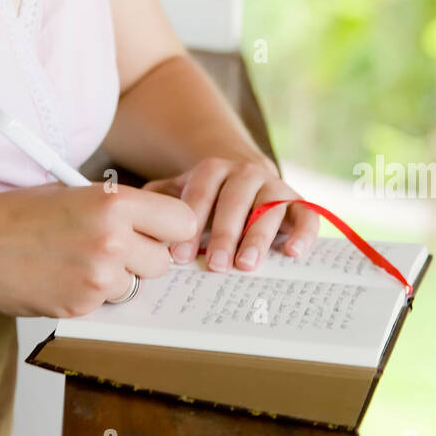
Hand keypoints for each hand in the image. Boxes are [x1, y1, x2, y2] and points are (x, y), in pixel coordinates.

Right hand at [0, 182, 197, 317]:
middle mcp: (112, 240)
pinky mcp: (81, 306)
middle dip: (145, 257)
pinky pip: (105, 303)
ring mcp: (97, 277)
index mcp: (113, 203)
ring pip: (135, 285)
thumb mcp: (74, 193)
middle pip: (164, 261)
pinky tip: (60, 277)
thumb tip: (156, 226)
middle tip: (115, 248)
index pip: (181, 221)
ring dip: (116, 278)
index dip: (171, 228)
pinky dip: (89, 294)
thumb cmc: (19, 213)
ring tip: (77, 261)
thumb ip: (118, 208)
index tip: (158, 231)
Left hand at [141, 154, 318, 272]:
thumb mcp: (178, 192)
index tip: (179, 255)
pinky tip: (292, 253)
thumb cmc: (206, 195)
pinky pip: (307, 214)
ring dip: (258, 236)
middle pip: (236, 200)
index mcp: (213, 170)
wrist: (243, 174)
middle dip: (225, 234)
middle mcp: (247, 173)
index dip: (190, 224)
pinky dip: (304, 233)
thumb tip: (128, 218)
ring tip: (247, 265)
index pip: (200, 195)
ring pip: (270, 208)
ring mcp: (274, 186)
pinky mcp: (298, 202)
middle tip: (216, 265)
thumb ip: (157, 201)